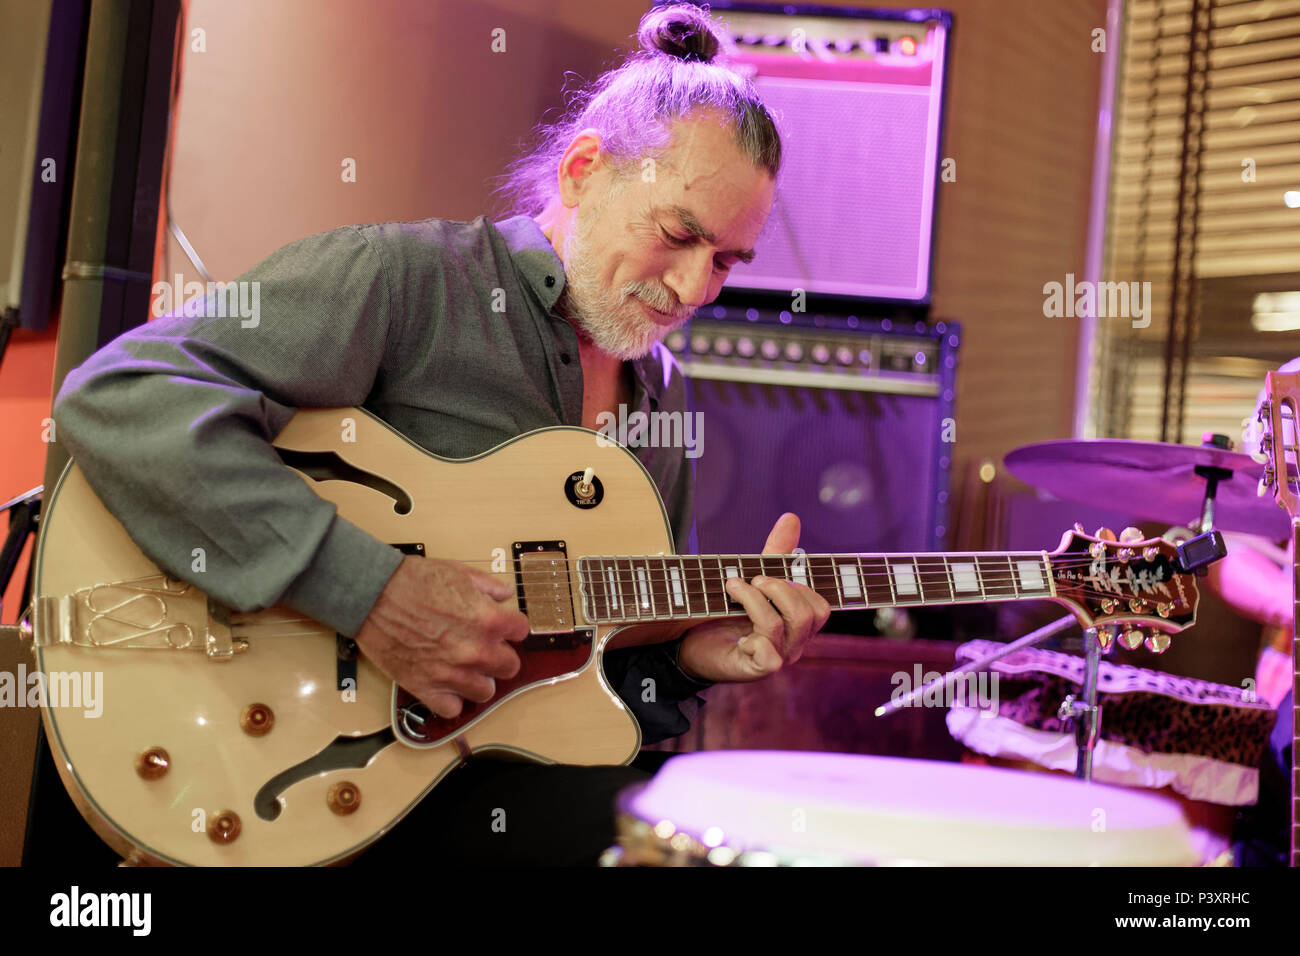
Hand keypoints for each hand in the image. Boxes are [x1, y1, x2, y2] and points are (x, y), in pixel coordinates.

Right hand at [354, 555, 527, 717]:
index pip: (522, 631)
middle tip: (485, 648)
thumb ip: (489, 586)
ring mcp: (452, 673)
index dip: (511, 626)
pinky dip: (451, 700)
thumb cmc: (412, 581)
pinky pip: (453, 709)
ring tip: (466, 668)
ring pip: (486, 692)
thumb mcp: (459, 572)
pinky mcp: (426, 688)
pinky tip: (446, 685)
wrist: (372, 594)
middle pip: (510, 666)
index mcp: (488, 620)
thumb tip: (505, 594)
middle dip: (500, 655)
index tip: (502, 627)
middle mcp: (476, 650)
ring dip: (479, 680)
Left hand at [677, 513, 830, 682]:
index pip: (820, 606)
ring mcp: (777, 658)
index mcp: (797, 624)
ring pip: (783, 626)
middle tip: (752, 579)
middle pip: (808, 614)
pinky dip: (753, 638)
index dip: (800, 585)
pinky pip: (769, 656)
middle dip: (778, 588)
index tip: (770, 572)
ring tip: (732, 587)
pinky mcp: (755, 670)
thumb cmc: (725, 612)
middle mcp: (793, 643)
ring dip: (754, 599)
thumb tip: (792, 518)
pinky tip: (737, 633)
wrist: (688, 643)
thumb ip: (775, 553)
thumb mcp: (753, 578)